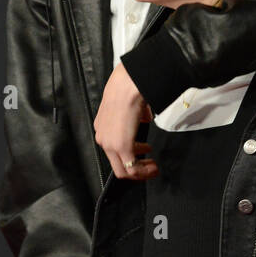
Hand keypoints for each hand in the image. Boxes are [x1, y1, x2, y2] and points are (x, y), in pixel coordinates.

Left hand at [94, 63, 157, 180]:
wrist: (128, 85)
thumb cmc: (128, 89)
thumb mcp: (131, 105)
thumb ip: (136, 115)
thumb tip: (144, 118)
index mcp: (102, 128)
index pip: (114, 151)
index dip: (130, 155)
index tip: (144, 153)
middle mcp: (102, 138)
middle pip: (117, 166)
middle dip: (135, 170)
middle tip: (149, 168)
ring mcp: (110, 144)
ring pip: (124, 170)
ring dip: (141, 171)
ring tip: (153, 166)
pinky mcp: (121, 146)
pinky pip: (132, 167)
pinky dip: (144, 171)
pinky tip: (153, 166)